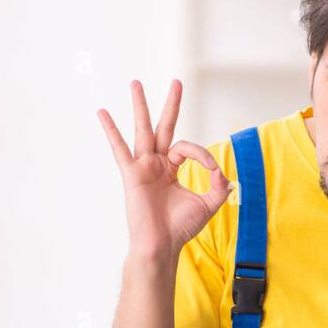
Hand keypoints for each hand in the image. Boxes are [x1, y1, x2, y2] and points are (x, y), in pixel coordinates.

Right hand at [97, 79, 231, 262]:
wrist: (161, 245)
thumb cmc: (180, 228)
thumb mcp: (207, 205)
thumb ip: (218, 188)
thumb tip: (225, 173)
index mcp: (171, 169)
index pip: (188, 148)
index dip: (203, 155)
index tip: (212, 169)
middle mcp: (156, 164)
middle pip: (164, 127)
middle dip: (171, 105)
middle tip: (177, 82)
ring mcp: (143, 167)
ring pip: (142, 130)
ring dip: (140, 106)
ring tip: (136, 83)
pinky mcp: (132, 174)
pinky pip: (119, 149)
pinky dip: (111, 130)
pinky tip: (102, 112)